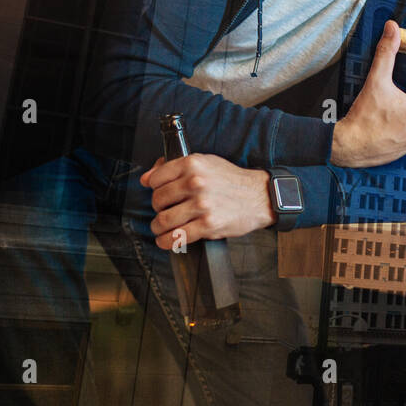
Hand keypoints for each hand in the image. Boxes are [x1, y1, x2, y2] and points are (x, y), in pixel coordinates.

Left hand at [141, 153, 274, 248]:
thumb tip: (146, 178)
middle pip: (158, 200)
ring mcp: (202, 204)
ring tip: (162, 228)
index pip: (156, 179)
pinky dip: (167, 242)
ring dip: (158, 228)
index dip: (155, 189)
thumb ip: (175, 167)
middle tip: (165, 212)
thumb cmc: (232, 180)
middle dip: (158, 209)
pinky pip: (176, 237)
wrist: (259, 196)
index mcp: (193, 164)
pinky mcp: (208, 225)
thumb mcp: (206, 163)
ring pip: (164, 220)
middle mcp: (196, 182)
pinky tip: (167, 240)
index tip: (160, 194)